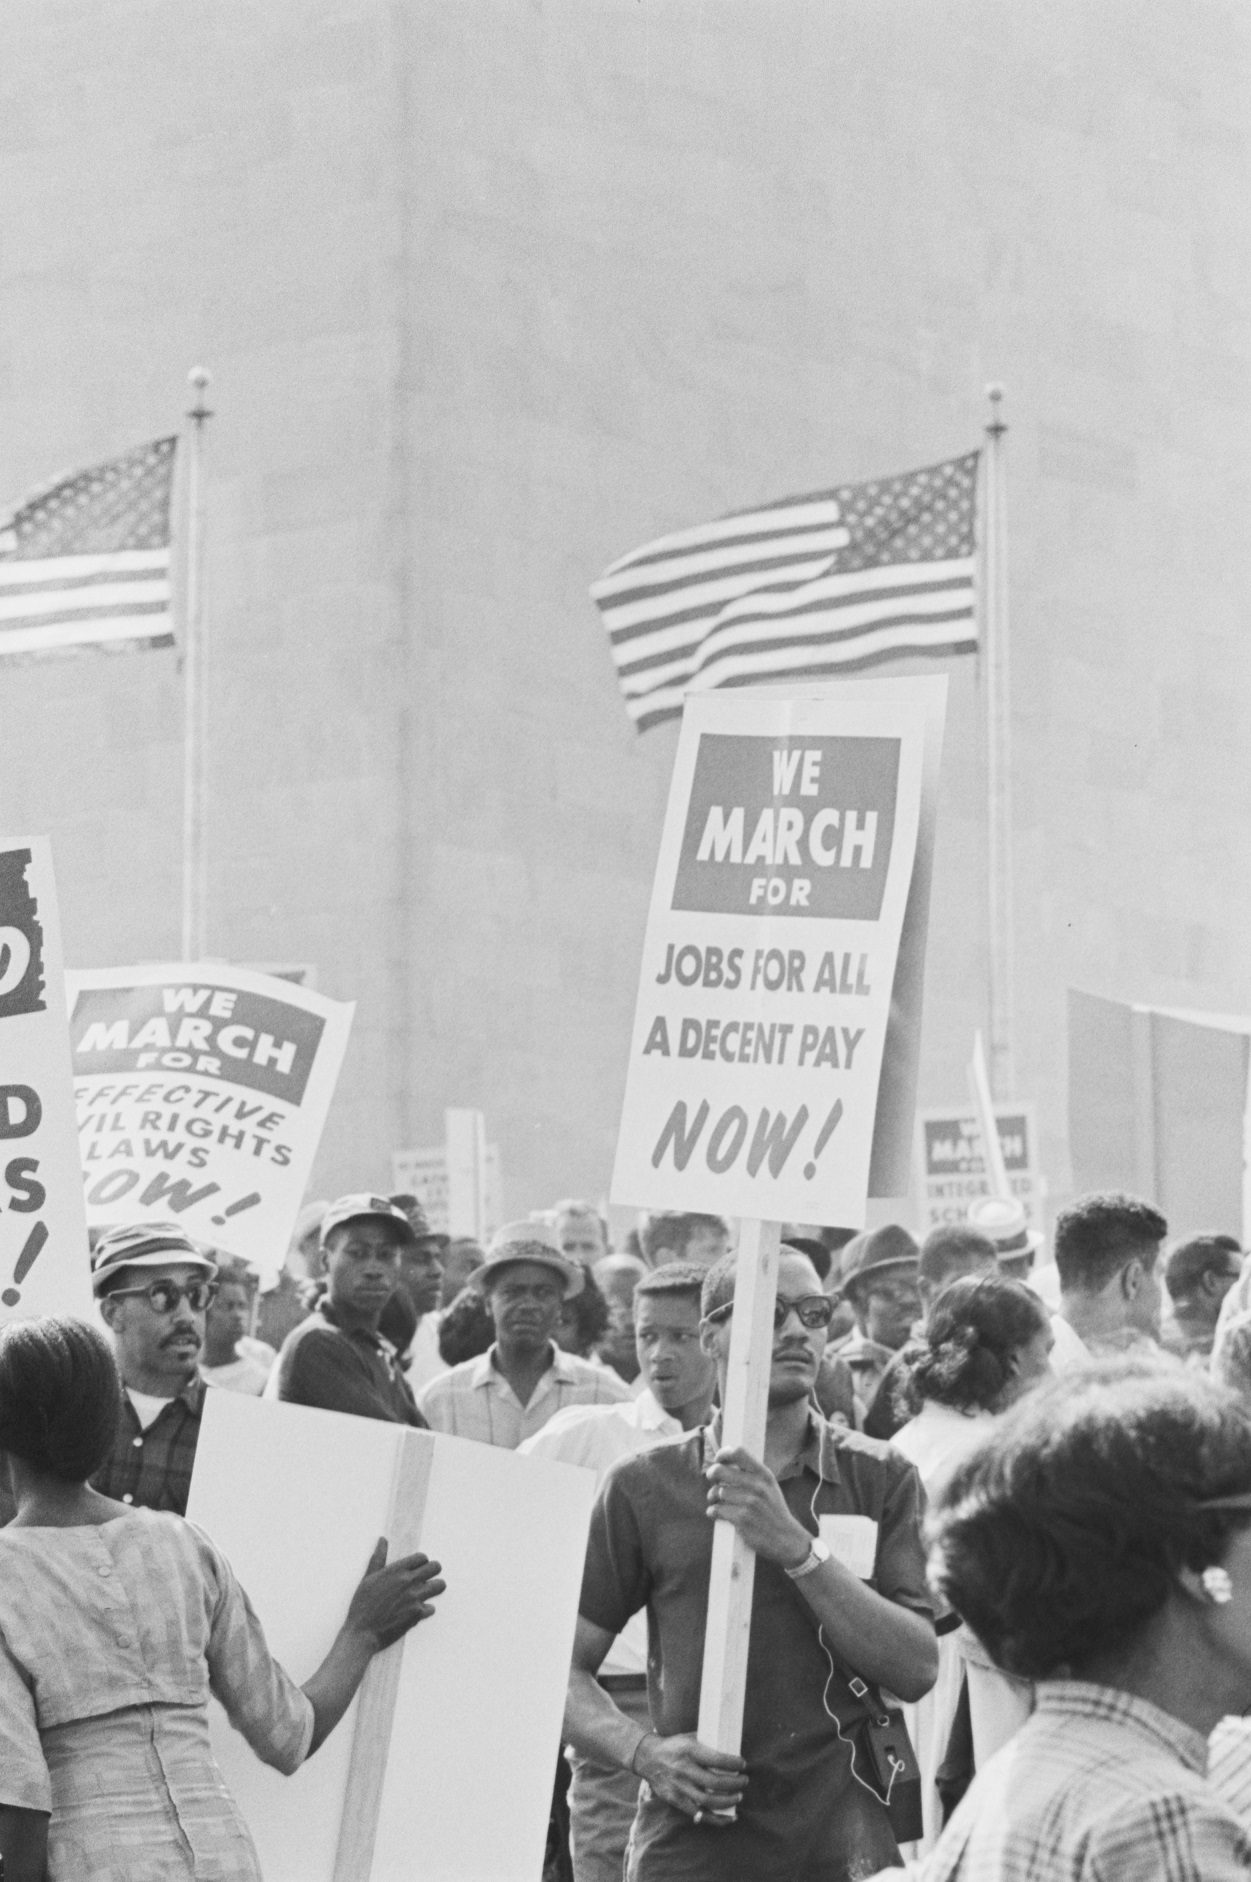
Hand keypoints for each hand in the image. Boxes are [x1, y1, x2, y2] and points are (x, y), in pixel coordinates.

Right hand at [346, 1537, 445, 1650]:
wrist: (362, 1633)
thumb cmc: (362, 1606)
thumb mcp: (368, 1579)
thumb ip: (378, 1558)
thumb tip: (383, 1540)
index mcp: (396, 1570)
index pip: (422, 1557)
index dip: (421, 1562)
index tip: (418, 1568)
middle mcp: (409, 1581)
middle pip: (436, 1567)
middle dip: (433, 1571)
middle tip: (426, 1578)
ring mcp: (415, 1598)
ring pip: (440, 1586)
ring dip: (434, 1588)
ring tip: (426, 1593)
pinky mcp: (418, 1614)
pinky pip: (431, 1608)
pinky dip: (425, 1610)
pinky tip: (415, 1612)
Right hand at [634, 1731, 746, 1822]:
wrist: (647, 1757)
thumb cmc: (674, 1745)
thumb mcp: (689, 1738)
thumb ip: (707, 1743)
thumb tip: (731, 1747)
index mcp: (689, 1750)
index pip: (716, 1759)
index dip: (733, 1764)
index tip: (743, 1764)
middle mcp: (684, 1769)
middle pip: (715, 1783)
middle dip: (735, 1784)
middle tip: (744, 1781)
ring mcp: (679, 1787)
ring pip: (708, 1801)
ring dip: (728, 1801)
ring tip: (739, 1796)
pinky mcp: (676, 1800)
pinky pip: (699, 1814)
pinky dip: (716, 1819)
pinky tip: (730, 1817)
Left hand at [705, 1447, 809, 1568]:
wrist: (786, 1539)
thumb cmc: (774, 1511)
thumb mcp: (770, 1487)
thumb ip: (753, 1474)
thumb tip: (725, 1463)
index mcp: (764, 1475)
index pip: (738, 1452)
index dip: (723, 1454)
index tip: (718, 1460)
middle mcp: (757, 1486)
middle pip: (720, 1470)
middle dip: (712, 1475)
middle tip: (713, 1481)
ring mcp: (749, 1503)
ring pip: (716, 1492)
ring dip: (712, 1497)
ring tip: (716, 1501)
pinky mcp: (742, 1519)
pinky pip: (716, 1509)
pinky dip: (713, 1511)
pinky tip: (716, 1513)